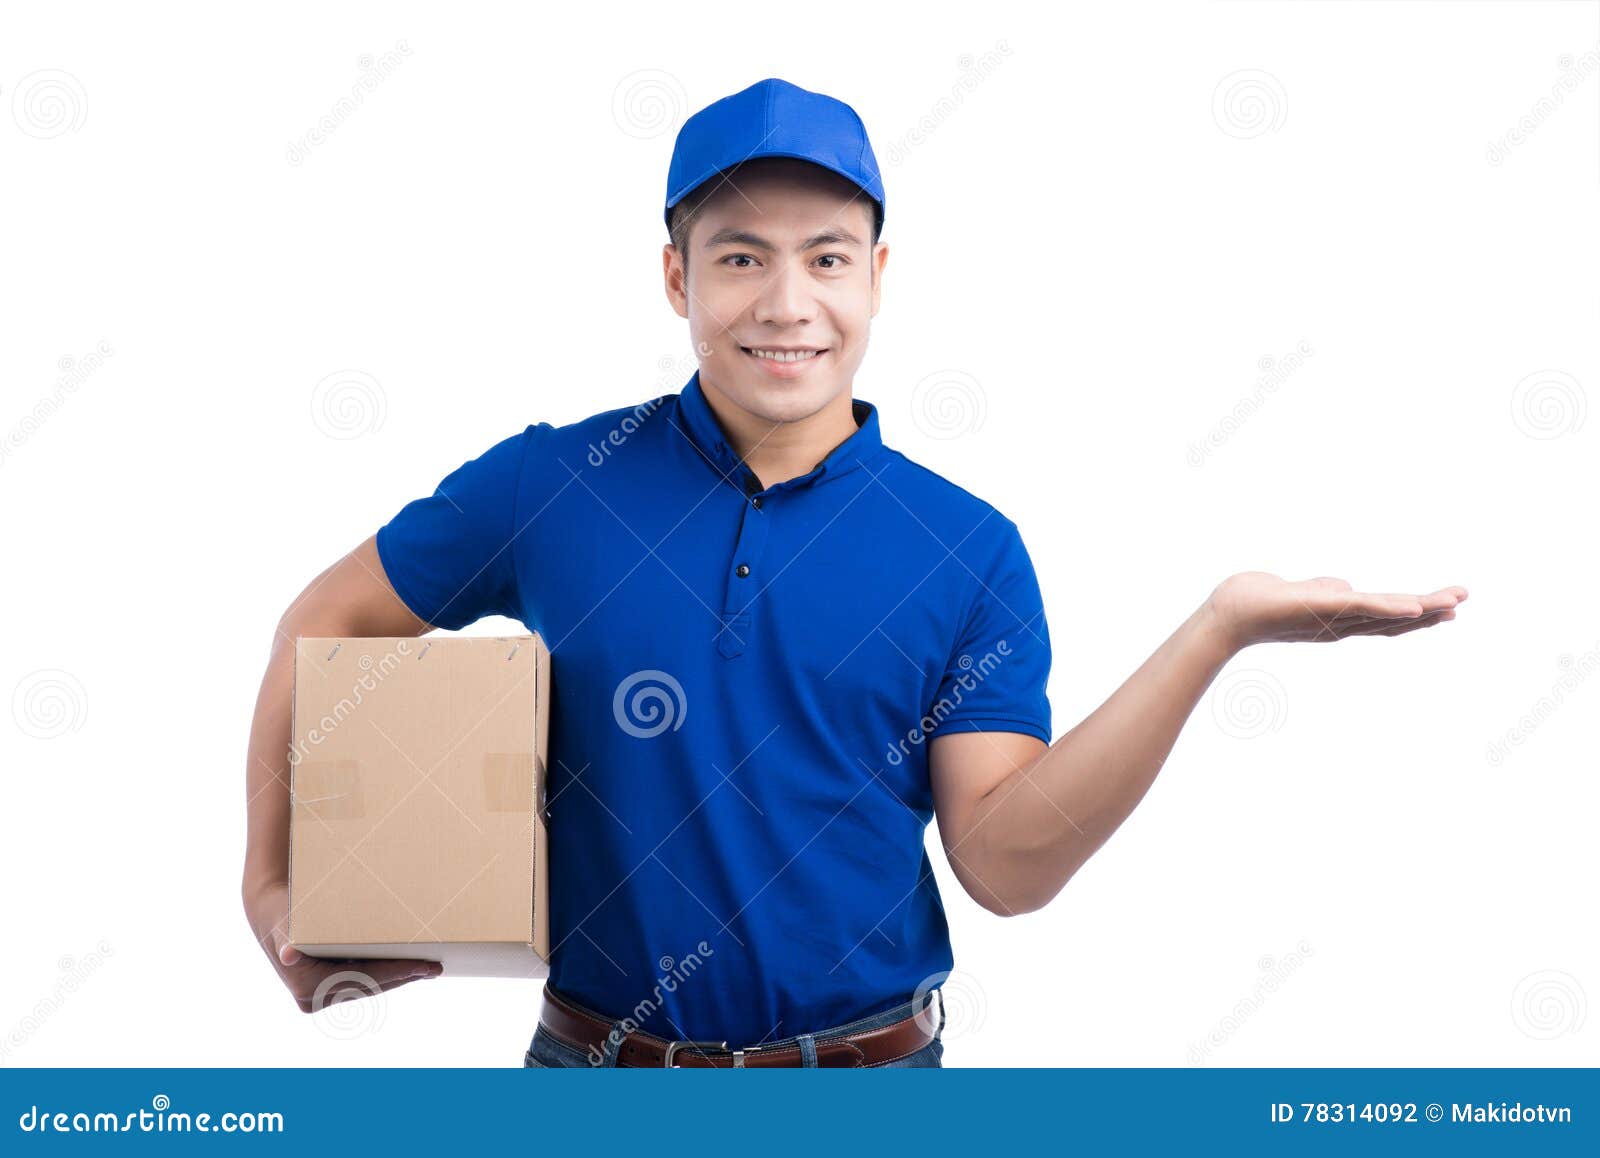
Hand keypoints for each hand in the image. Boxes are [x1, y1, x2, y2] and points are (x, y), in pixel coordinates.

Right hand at [244, 879, 442, 1013]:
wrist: (271, 914)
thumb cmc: (283, 912)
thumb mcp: (286, 923)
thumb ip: (288, 939)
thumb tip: (289, 955)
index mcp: (307, 987)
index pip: (364, 981)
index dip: (397, 973)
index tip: (424, 967)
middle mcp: (312, 999)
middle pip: (370, 987)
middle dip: (404, 977)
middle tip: (436, 968)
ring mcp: (320, 998)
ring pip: (369, 988)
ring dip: (399, 978)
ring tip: (427, 968)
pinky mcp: (327, 991)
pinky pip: (363, 983)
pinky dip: (387, 975)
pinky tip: (409, 968)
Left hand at [1205, 572, 1467, 651]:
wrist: (1227, 614)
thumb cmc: (1257, 602)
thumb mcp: (1300, 592)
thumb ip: (1325, 590)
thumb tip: (1343, 586)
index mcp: (1338, 621)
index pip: (1385, 619)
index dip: (1415, 614)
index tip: (1446, 606)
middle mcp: (1339, 625)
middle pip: (1393, 621)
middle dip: (1429, 612)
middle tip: (1463, 600)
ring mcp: (1331, 618)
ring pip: (1383, 616)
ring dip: (1419, 609)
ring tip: (1451, 603)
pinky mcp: (1320, 607)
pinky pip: (1358, 609)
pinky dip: (1386, 609)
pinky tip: (1411, 608)